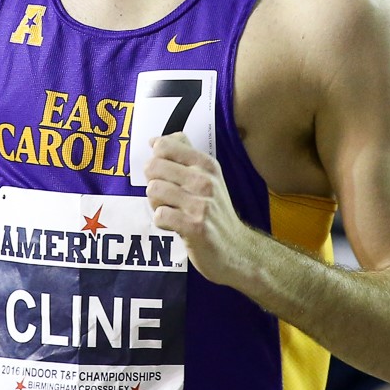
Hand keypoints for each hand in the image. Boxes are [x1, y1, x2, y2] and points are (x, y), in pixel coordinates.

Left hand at [143, 134, 255, 285]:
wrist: (237, 249)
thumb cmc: (216, 211)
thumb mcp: (208, 177)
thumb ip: (184, 154)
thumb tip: (155, 140)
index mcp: (206, 164)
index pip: (164, 145)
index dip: (156, 160)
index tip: (166, 175)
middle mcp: (205, 180)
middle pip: (153, 167)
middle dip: (153, 183)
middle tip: (167, 197)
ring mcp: (200, 204)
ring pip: (153, 190)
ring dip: (156, 203)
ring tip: (172, 211)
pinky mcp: (194, 227)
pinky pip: (159, 215)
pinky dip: (162, 222)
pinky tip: (175, 225)